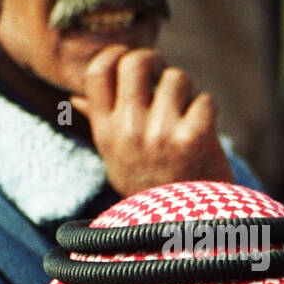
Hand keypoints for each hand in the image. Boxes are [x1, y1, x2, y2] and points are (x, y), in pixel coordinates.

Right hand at [69, 45, 233, 195]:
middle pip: (136, 61)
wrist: (185, 228)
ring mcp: (161, 134)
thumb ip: (98, 124)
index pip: (97, 70)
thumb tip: (74, 99)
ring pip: (177, 78)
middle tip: (163, 76)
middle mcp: (128, 131)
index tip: (130, 63)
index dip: (116, 55)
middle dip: (155, 60)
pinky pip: (205, 100)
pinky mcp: (194, 138)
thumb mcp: (116, 160)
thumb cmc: (150, 187)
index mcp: (105, 132)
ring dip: (187, 91)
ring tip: (185, 115)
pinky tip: (203, 132)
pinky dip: (208, 112)